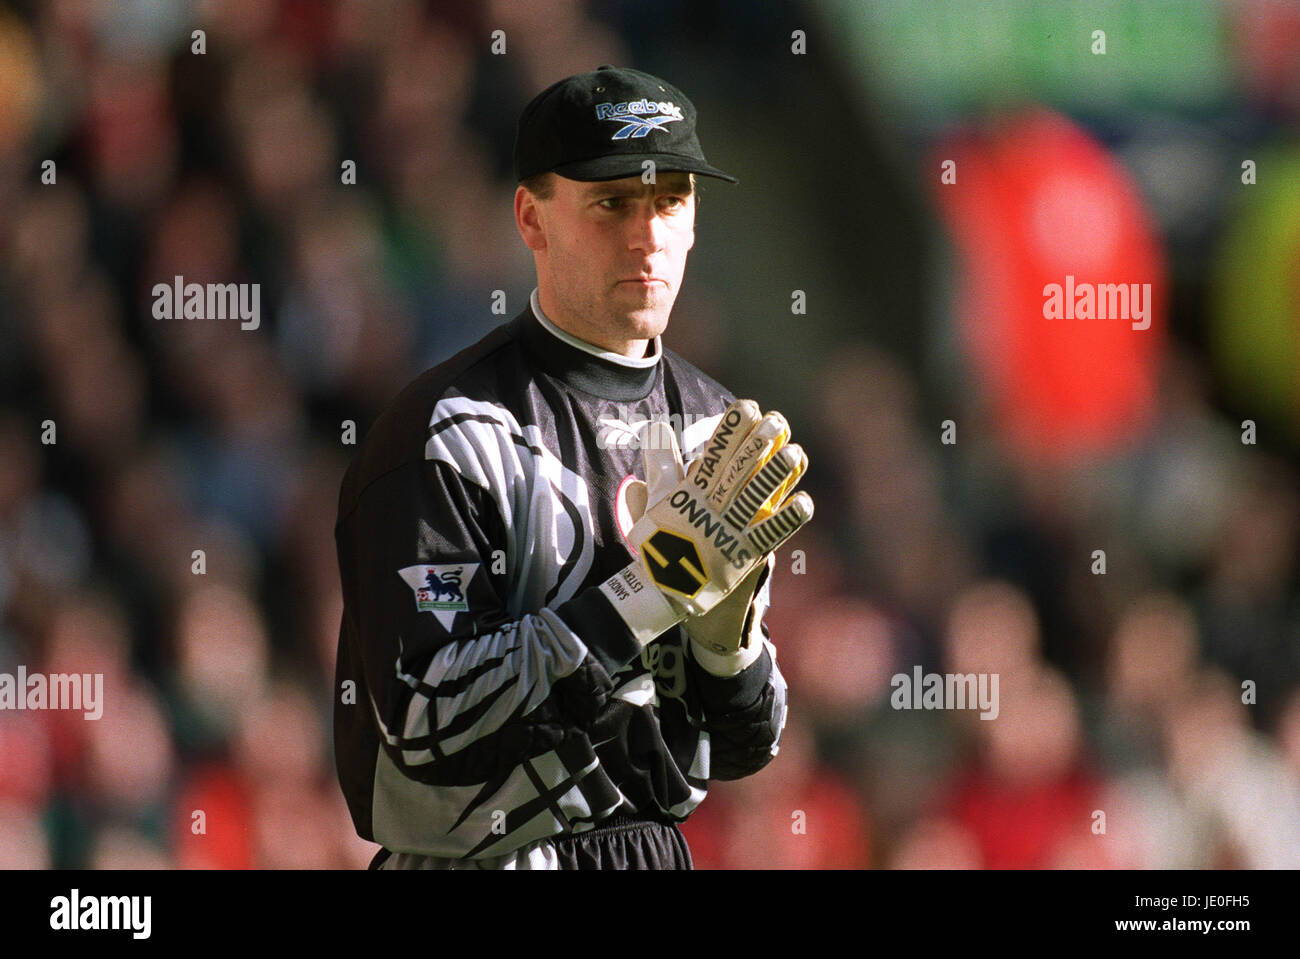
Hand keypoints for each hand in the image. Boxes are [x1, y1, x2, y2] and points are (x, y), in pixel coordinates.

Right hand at [598, 400, 812, 647]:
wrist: (661, 593)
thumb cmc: (659, 545)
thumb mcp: (655, 503)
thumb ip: (660, 466)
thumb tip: (657, 427)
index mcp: (690, 494)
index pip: (713, 455)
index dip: (730, 430)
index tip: (748, 407)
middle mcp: (710, 509)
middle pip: (736, 471)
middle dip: (756, 445)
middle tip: (777, 420)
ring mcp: (726, 531)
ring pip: (753, 498)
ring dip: (774, 477)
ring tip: (794, 452)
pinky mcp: (741, 555)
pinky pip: (767, 535)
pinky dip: (786, 520)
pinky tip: (805, 502)